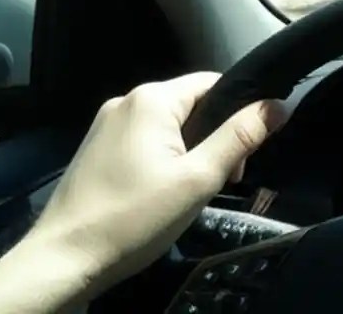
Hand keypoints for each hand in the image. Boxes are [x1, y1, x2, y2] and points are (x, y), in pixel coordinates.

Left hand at [29, 72, 288, 295]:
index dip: (240, 112)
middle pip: (191, 105)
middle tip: (223, 181)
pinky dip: (164, 159)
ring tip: (191, 191)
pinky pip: (144, 140)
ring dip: (190, 151)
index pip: (213, 83)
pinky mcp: (95, 148)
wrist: (64, 259)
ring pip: (168, 126)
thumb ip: (240, 138)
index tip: (247, 153)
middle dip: (215, 137)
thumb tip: (278, 105)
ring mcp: (105, 124)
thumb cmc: (135, 217)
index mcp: (152, 98)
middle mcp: (126, 101)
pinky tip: (162, 192)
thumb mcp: (199, 179)